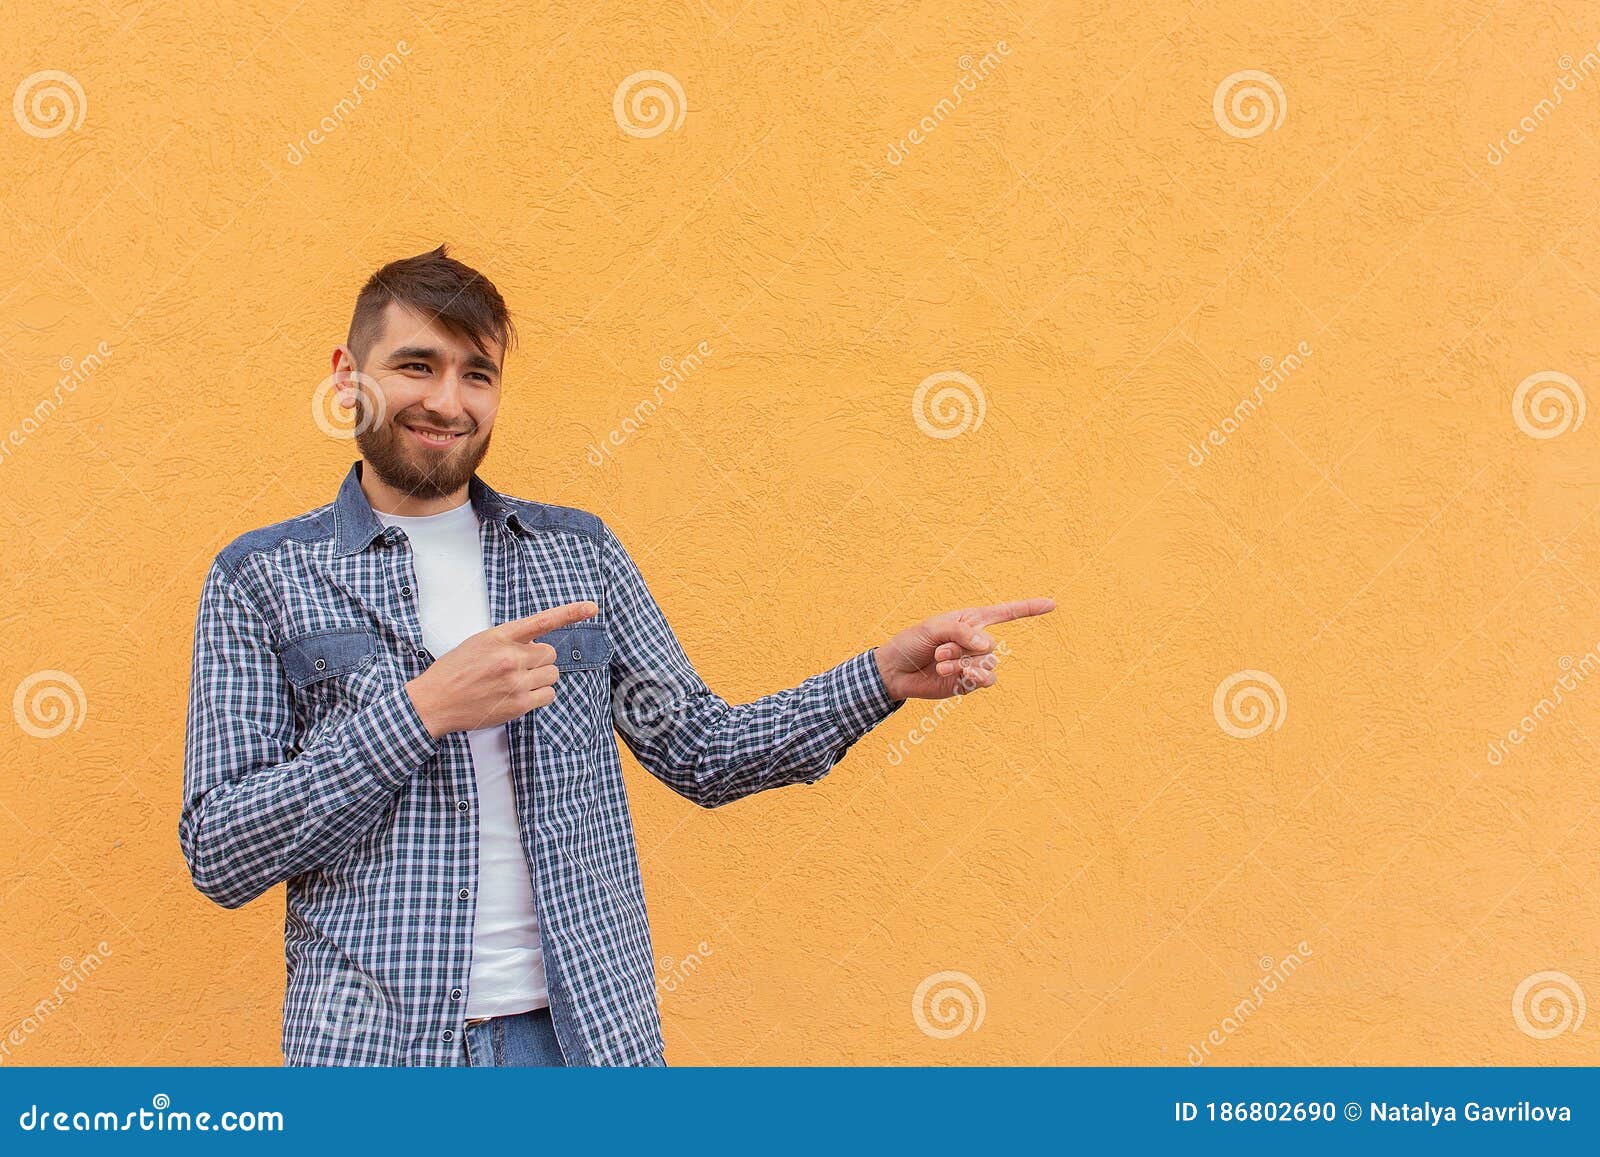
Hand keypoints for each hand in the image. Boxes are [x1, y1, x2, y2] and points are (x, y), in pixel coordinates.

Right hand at [405, 600, 598, 737]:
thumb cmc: (455, 670)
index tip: (591, 607)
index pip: (542, 620)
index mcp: (500, 636)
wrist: (435, 701)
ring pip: (552, 674)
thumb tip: (535, 644)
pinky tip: (519, 695)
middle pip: (550, 653)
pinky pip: (548, 695)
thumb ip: (509, 640)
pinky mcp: (518, 704)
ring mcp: (516, 681)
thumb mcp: (479, 642)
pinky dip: (539, 695)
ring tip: (515, 681)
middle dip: (538, 659)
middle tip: (516, 666)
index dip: (570, 613)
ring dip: (540, 677)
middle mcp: (511, 657)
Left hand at [873, 598, 1054, 701]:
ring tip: (940, 663)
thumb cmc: (912, 642)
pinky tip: (956, 676)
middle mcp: (976, 642)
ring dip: (963, 664)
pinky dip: (973, 678)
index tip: (1052, 604)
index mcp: (971, 621)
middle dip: (963, 649)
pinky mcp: (967, 683)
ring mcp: (973, 664)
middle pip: (991, 646)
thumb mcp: (934, 628)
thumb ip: (963, 633)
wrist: (895, 670)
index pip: (1005, 613)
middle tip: (939, 651)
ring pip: (988, 665)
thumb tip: (989, 647)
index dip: (1028, 609)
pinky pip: (984, 681)